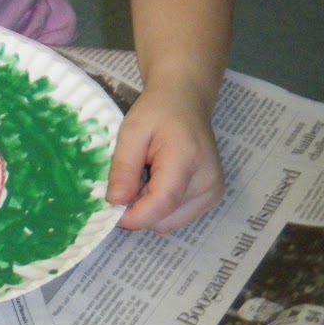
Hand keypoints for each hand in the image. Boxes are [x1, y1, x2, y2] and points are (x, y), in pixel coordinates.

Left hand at [107, 86, 223, 231]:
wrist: (186, 102)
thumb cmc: (157, 112)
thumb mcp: (131, 132)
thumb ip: (124, 168)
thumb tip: (115, 203)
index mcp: (187, 159)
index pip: (163, 203)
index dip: (135, 216)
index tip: (110, 214)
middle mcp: (208, 181)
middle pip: (167, 218)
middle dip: (139, 211)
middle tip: (124, 186)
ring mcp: (213, 192)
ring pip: (171, 222)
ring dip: (150, 211)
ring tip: (142, 180)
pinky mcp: (212, 197)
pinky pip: (179, 216)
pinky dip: (161, 209)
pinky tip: (155, 184)